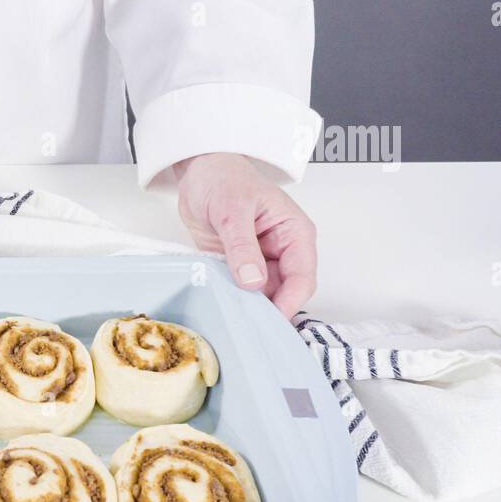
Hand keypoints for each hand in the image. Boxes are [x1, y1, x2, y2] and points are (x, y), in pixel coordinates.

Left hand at [174, 153, 316, 319]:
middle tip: (248, 330)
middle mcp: (283, 251)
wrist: (199, 171)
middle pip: (285, 292)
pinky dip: (233, 301)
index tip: (268, 321)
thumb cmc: (223, 179)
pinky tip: (223, 312)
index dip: (288, 302)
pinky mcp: (239, 266)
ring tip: (233, 324)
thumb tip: (253, 281)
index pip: (302, 278)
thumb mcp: (232, 210)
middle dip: (269, 311)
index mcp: (294, 233)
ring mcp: (261, 261)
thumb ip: (242, 246)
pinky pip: (241, 291)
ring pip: (263, 296)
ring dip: (249, 308)